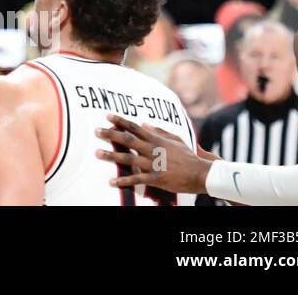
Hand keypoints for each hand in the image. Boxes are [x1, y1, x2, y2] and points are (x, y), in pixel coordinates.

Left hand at [96, 113, 210, 195]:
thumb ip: (159, 131)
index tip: (107, 116)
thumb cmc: (189, 155)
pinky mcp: (155, 178)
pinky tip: (112, 182)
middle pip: (127, 140)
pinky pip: (136, 179)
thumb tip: (144, 124)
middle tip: (96, 131)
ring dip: (111, 155)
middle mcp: (152, 150)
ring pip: (128, 158)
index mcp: (156, 139)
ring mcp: (153, 164)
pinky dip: (123, 181)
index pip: (135, 127)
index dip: (120, 121)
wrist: (201, 173)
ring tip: (97, 153)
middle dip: (110, 135)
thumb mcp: (175, 139)